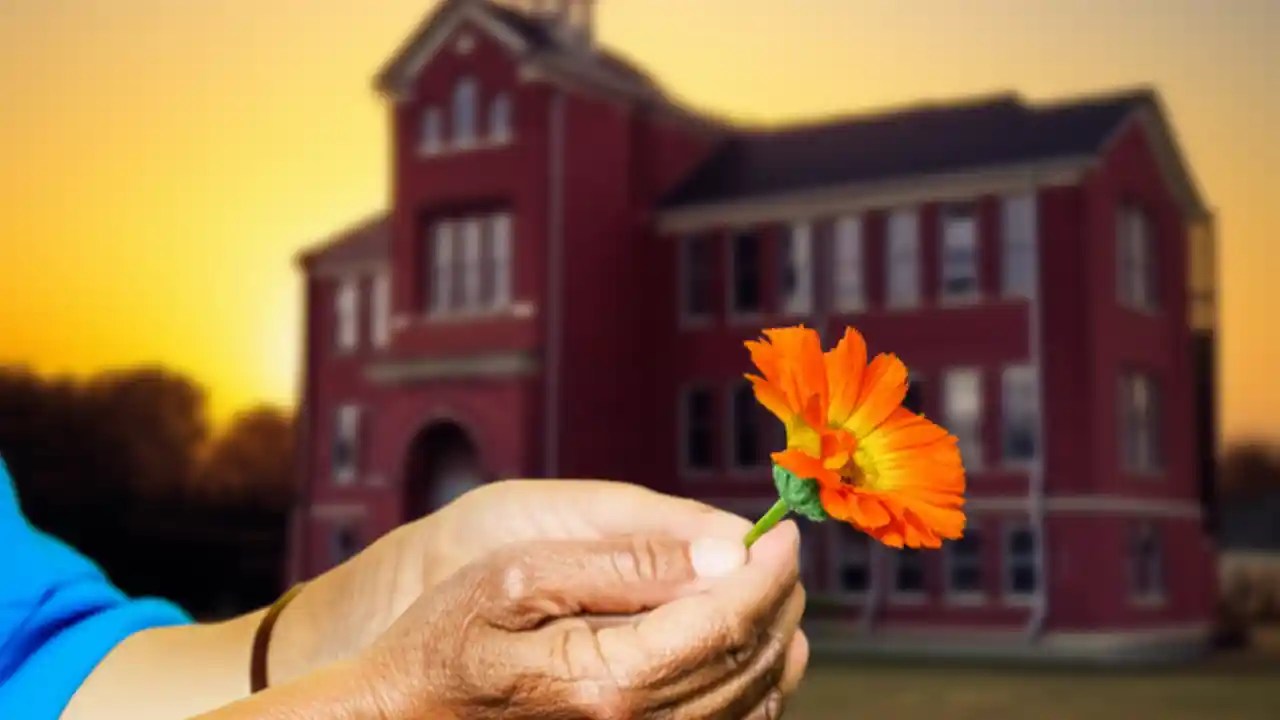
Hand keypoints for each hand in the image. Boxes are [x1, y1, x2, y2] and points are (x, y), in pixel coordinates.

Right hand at [269, 481, 809, 701]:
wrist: (402, 719)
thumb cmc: (446, 641)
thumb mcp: (521, 575)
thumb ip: (628, 563)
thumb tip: (722, 550)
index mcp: (611, 681)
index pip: (728, 619)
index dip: (768, 570)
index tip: (783, 532)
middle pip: (749, 663)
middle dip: (778, 602)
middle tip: (781, 556)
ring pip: (750, 705)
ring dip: (772, 645)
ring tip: (771, 594)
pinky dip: (750, 689)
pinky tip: (738, 650)